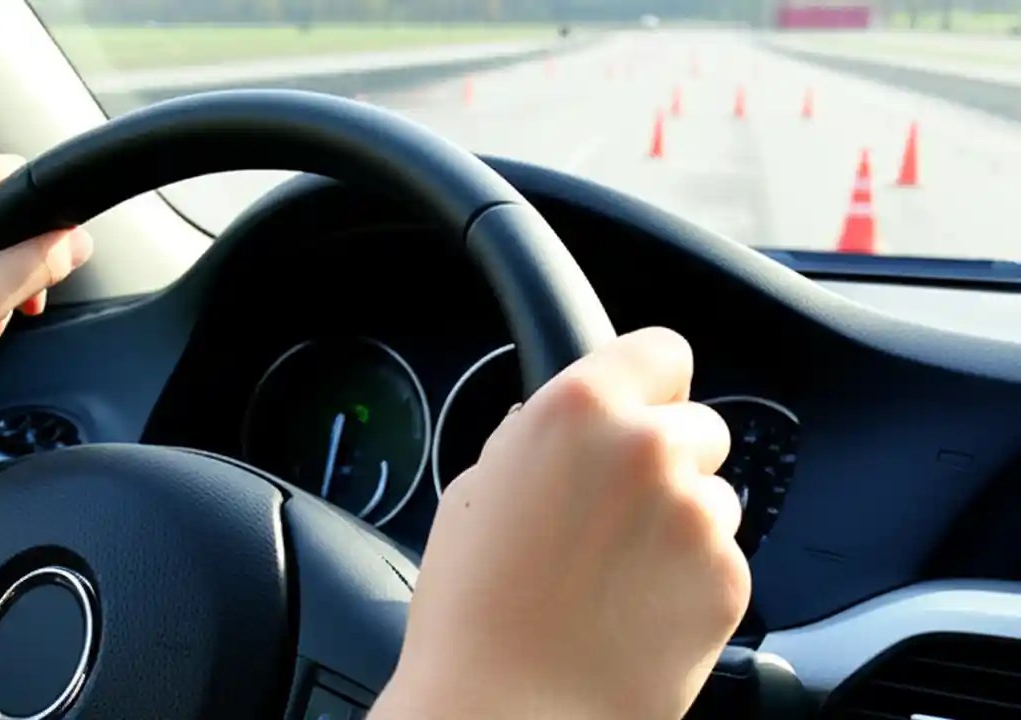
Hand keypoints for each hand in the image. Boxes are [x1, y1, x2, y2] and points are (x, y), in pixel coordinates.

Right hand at [372, 328, 748, 719]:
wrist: (508, 710)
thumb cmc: (475, 609)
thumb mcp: (478, 490)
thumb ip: (537, 440)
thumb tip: (566, 428)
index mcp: (577, 410)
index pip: (662, 350)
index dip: (651, 384)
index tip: (644, 407)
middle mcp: (647, 448)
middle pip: (699, 426)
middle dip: (669, 461)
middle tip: (617, 513)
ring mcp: (696, 516)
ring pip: (716, 497)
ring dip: (683, 524)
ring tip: (618, 575)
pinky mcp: (729, 580)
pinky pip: (724, 560)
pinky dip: (692, 581)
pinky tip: (637, 610)